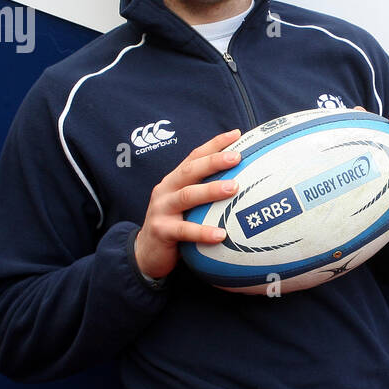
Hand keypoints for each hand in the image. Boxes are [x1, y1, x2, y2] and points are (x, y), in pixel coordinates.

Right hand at [134, 130, 241, 278]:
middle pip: (190, 170)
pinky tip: (221, 235)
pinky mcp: (161, 230)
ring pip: (187, 196)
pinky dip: (203, 232)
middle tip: (237, 157)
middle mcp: (166, 190)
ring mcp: (161, 209)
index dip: (214, 144)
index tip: (236, 134)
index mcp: (174, 180)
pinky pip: (184, 230)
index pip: (195, 156)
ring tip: (233, 187)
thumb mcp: (187, 206)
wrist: (146, 253)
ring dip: (211, 190)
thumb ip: (205, 194)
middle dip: (214, 161)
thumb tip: (241, 184)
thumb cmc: (175, 226)